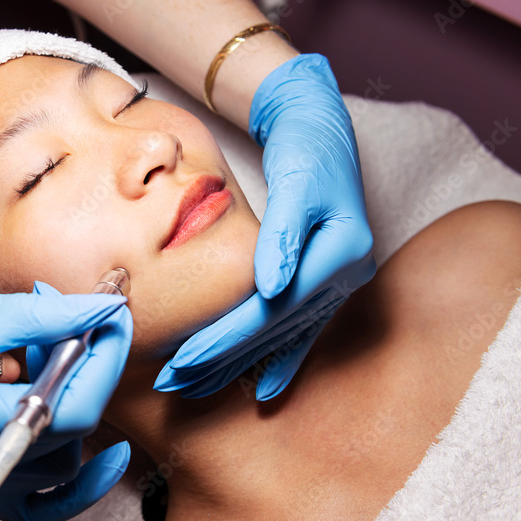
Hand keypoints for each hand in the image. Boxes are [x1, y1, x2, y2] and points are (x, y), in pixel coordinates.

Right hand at [0, 292, 132, 520]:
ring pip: (62, 461)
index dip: (106, 360)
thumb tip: (104, 312)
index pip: (73, 406)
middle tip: (69, 322)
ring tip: (38, 360)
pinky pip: (41, 507)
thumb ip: (46, 317)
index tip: (115, 318)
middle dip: (85, 370)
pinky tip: (105, 457)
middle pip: (70, 430)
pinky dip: (76, 486)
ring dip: (70, 407)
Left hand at [156, 54, 374, 399]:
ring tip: (194, 387)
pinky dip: (276, 361)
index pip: (274, 307)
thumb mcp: (296, 179)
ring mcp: (339, 284)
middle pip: (274, 330)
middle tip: (173, 383)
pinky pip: (297, 332)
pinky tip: (260, 392)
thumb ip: (283, 234)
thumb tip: (271, 289)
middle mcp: (347, 275)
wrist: (321, 129)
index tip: (183, 360)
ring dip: (236, 366)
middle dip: (220, 359)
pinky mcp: (324, 284)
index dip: (227, 337)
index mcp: (343, 251)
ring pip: (281, 337)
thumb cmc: (305, 147)